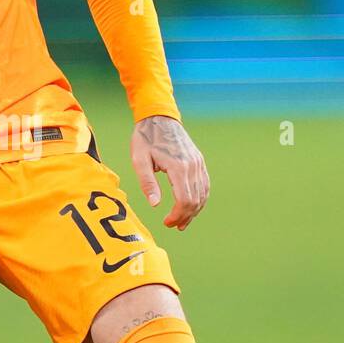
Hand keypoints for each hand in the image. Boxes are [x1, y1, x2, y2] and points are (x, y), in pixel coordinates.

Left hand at [131, 115, 209, 230]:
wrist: (159, 117)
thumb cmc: (145, 138)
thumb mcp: (139, 160)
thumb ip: (147, 183)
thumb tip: (155, 204)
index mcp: (177, 166)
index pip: (184, 199)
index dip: (177, 215)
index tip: (166, 222)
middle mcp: (192, 165)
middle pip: (195, 200)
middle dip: (185, 216)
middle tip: (172, 225)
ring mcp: (198, 163)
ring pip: (202, 194)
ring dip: (194, 210)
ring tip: (182, 222)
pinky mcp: (199, 161)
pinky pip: (204, 184)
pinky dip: (200, 199)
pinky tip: (191, 207)